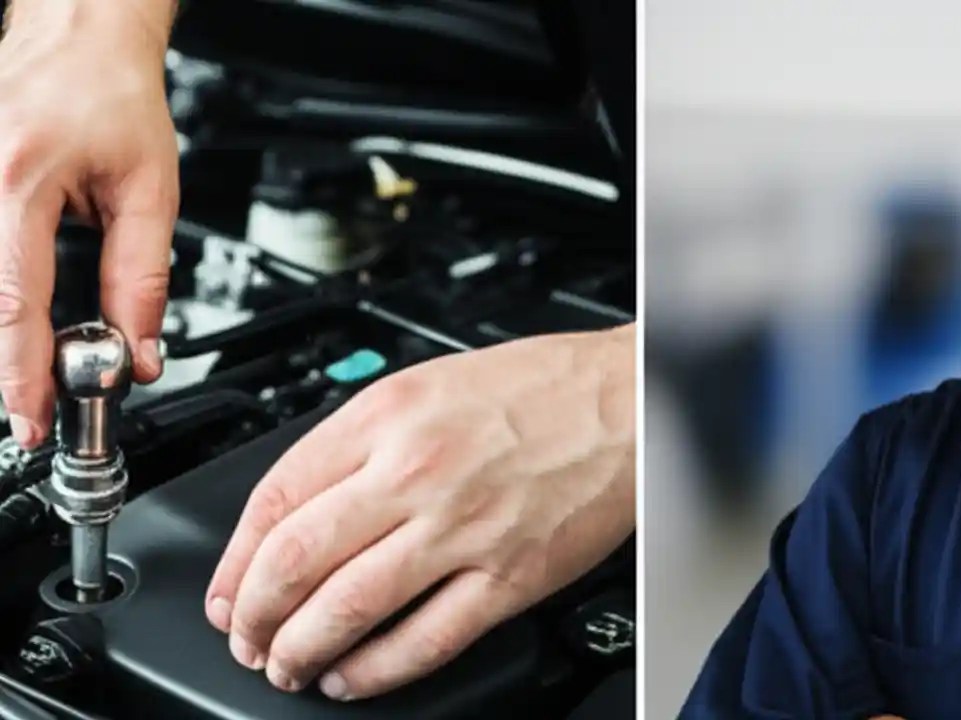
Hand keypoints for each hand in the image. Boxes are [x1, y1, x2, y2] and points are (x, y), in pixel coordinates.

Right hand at [0, 0, 178, 446]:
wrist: (78, 38)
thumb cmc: (109, 95)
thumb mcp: (150, 190)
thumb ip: (142, 276)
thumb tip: (143, 350)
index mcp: (19, 183)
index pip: (16, 302)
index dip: (23, 372)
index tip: (33, 418)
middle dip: (9, 369)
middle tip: (34, 414)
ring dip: (5, 339)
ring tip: (35, 376)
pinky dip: (0, 307)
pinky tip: (19, 331)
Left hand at [204, 324, 635, 699]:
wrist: (630, 399)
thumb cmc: (544, 387)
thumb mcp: (430, 384)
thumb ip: (362, 440)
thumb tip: (303, 504)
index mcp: (388, 415)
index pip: (275, 498)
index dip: (235, 559)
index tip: (226, 589)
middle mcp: (416, 471)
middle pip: (296, 560)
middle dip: (252, 615)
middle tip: (245, 636)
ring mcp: (463, 529)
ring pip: (347, 609)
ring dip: (298, 650)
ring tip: (286, 663)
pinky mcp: (509, 577)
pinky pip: (423, 640)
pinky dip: (373, 671)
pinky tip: (351, 677)